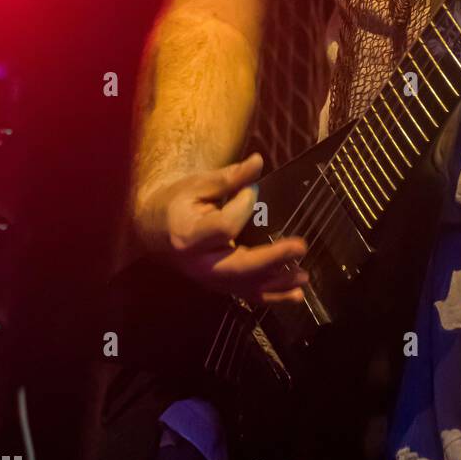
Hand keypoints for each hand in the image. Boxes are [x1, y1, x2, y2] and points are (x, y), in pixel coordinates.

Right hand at [134, 153, 308, 306]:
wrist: (156, 229)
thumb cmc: (178, 202)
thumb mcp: (198, 184)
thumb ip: (229, 177)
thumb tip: (257, 162)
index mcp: (189, 235)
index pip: (225, 226)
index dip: (243, 206)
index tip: (253, 188)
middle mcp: (199, 264)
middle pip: (239, 267)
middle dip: (272, 259)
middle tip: (300, 246)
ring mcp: (210, 279)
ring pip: (246, 287)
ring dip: (278, 282)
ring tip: (304, 275)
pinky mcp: (220, 285)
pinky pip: (248, 295)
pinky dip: (273, 297)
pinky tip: (296, 294)